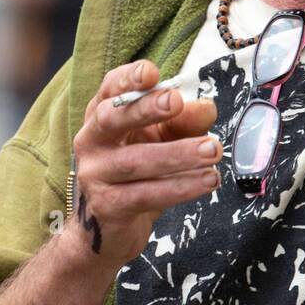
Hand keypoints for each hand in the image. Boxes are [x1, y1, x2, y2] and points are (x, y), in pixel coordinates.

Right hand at [65, 60, 221, 270]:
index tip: (152, 72)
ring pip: (136, 161)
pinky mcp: (108, 207)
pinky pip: (147, 194)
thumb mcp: (162, 140)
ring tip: (213, 149)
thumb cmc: (137, 174)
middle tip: (176, 101)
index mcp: (102, 115)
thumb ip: (183, 121)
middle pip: (112, 119)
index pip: (110, 89)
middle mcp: (91, 141)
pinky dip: (181, 187)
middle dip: (145, 108)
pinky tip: (208, 180)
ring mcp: (95, 175)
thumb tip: (207, 107)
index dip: (128, 79)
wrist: (108, 231)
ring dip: (178, 154)